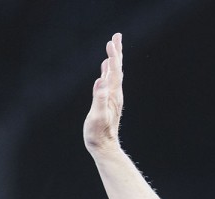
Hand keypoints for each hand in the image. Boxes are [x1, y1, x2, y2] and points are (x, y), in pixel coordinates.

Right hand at [84, 33, 123, 157]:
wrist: (104, 147)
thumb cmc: (98, 134)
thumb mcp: (97, 116)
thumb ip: (99, 98)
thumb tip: (100, 81)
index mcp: (112, 95)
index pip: (114, 71)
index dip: (113, 56)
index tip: (112, 41)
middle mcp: (114, 94)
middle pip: (117, 69)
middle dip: (116, 52)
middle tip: (116, 36)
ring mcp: (112, 98)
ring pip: (114, 75)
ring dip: (113, 60)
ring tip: (112, 47)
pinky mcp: (108, 102)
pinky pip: (109, 82)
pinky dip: (108, 72)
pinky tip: (105, 68)